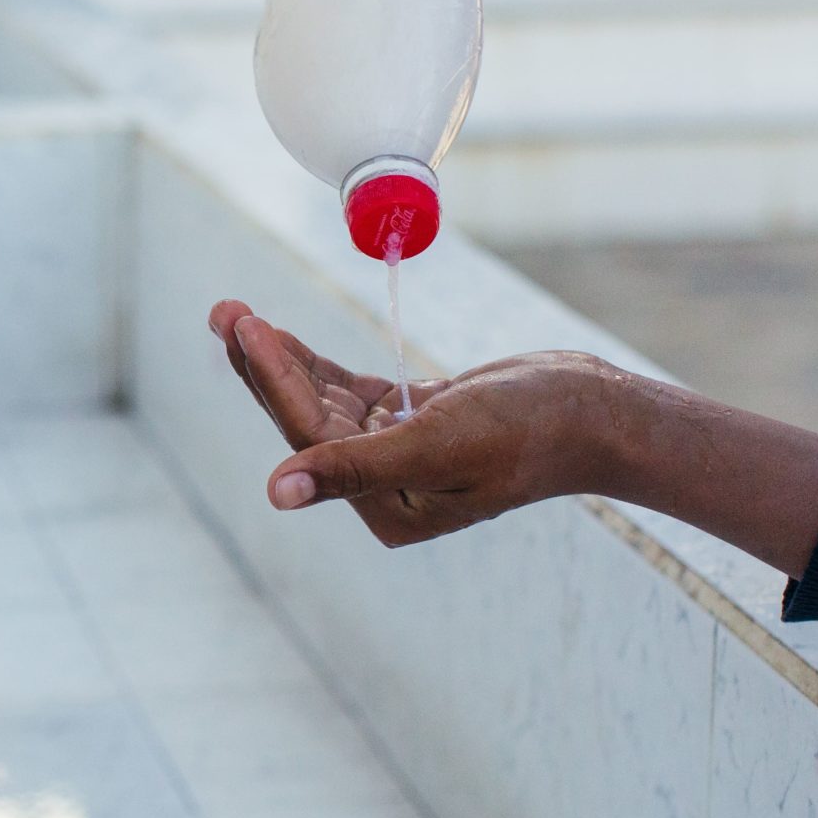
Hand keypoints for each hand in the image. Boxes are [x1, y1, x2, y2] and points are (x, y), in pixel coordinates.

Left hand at [207, 300, 614, 546]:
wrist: (595, 411)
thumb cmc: (527, 430)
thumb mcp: (436, 445)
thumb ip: (354, 467)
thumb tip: (277, 494)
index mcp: (385, 507)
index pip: (312, 436)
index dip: (274, 379)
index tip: (245, 326)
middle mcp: (383, 486)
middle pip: (306, 417)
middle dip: (262, 364)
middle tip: (222, 310)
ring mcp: (395, 451)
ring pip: (321, 399)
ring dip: (281, 358)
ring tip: (235, 313)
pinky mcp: (411, 420)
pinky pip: (349, 390)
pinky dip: (317, 363)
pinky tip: (280, 336)